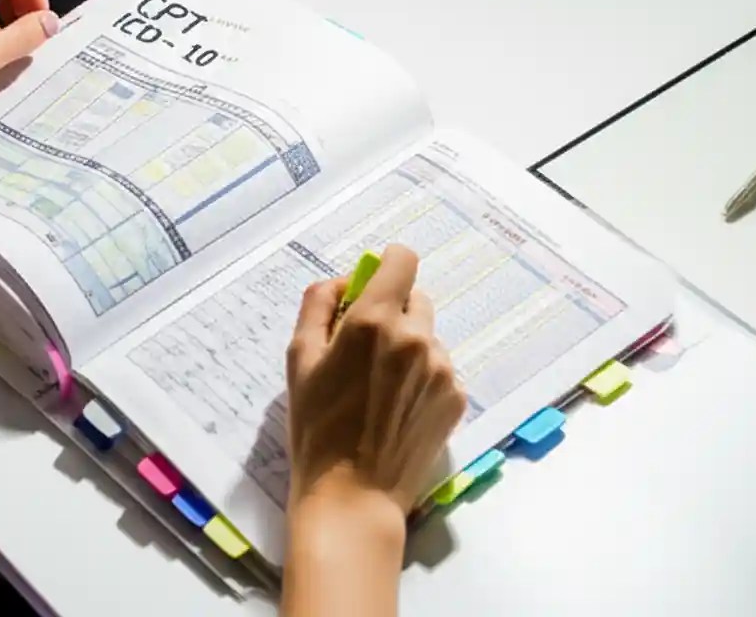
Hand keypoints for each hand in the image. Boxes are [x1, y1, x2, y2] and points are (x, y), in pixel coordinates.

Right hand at [286, 244, 466, 517]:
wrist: (353, 496)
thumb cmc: (316, 428)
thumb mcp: (299, 360)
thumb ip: (317, 305)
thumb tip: (340, 282)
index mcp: (374, 320)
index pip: (402, 259)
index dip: (387, 264)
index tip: (374, 281)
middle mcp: (415, 337)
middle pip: (416, 297)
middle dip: (393, 310)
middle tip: (366, 347)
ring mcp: (442, 368)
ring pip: (428, 336)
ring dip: (407, 347)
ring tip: (379, 388)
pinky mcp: (456, 397)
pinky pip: (439, 369)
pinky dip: (421, 378)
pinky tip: (396, 409)